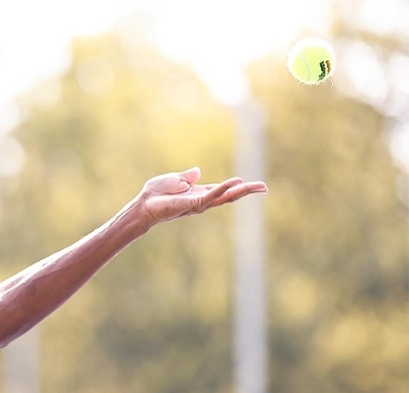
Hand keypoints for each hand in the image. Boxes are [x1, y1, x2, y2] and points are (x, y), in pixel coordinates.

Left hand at [132, 168, 266, 227]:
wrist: (144, 205)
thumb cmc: (156, 194)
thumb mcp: (174, 180)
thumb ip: (187, 177)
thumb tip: (197, 172)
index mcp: (200, 194)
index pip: (224, 191)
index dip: (238, 188)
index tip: (255, 186)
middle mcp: (202, 201)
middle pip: (229, 196)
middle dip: (246, 191)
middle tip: (264, 188)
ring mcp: (198, 203)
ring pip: (224, 197)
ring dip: (240, 191)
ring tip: (257, 187)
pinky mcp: (192, 204)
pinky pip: (210, 196)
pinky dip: (222, 189)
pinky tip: (234, 184)